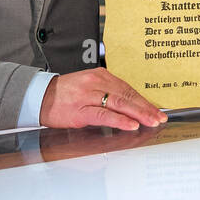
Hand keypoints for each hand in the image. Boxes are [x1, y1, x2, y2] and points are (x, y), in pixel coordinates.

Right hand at [39, 67, 167, 130]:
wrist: (39, 96)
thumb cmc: (64, 95)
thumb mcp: (88, 87)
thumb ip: (107, 93)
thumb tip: (128, 106)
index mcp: (101, 75)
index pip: (128, 89)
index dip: (144, 100)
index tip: (156, 110)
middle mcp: (96, 82)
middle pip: (127, 95)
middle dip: (146, 108)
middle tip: (160, 117)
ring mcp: (88, 95)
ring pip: (119, 103)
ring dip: (138, 114)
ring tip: (152, 121)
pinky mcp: (80, 110)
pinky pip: (104, 115)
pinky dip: (120, 120)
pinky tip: (131, 124)